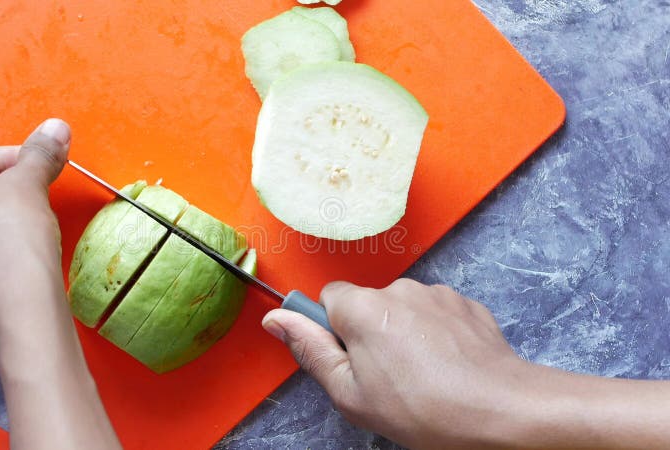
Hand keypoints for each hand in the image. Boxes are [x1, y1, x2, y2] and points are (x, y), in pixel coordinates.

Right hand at [262, 279, 526, 448]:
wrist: (500, 409)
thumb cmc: (424, 409)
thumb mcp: (350, 393)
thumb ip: (309, 350)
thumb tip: (276, 320)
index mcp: (362, 308)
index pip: (328, 298)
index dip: (332, 330)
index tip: (346, 358)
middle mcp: (397, 289)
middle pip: (366, 305)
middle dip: (369, 334)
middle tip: (385, 378)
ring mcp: (435, 293)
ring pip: (402, 310)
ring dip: (403, 334)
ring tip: (422, 376)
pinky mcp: (463, 303)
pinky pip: (434, 313)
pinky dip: (434, 334)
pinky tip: (445, 365)